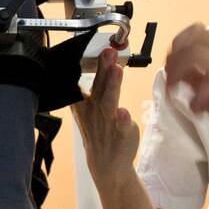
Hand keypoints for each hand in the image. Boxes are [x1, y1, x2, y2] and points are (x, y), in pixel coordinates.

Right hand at [72, 45, 140, 185]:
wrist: (106, 162)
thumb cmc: (99, 129)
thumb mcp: (91, 105)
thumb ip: (97, 82)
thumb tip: (103, 57)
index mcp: (84, 102)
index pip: (84, 79)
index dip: (88, 63)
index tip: (93, 47)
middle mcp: (94, 110)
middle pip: (98, 85)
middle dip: (102, 68)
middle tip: (107, 52)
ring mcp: (107, 122)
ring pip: (109, 102)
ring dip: (112, 86)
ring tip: (116, 70)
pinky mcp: (122, 133)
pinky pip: (121, 126)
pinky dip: (122, 119)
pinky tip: (123, 112)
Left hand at [164, 23, 208, 145]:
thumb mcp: (205, 89)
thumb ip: (192, 76)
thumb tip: (171, 66)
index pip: (196, 32)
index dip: (177, 44)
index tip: (169, 65)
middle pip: (192, 45)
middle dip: (173, 63)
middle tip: (170, 84)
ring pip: (198, 57)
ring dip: (178, 76)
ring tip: (176, 93)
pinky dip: (197, 98)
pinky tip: (196, 109)